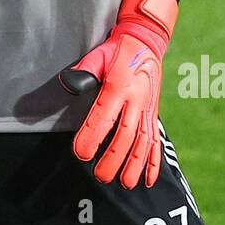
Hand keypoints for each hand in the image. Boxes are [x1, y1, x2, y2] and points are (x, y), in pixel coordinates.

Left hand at [58, 0, 176, 189]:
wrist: (147, 41)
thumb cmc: (117, 50)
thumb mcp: (97, 56)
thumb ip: (83, 72)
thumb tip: (68, 83)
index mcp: (119, 86)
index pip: (104, 116)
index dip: (93, 136)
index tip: (81, 153)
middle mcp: (136, 100)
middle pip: (126, 135)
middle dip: (113, 158)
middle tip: (100, 176)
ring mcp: (148, 108)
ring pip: (143, 142)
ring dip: (135, 165)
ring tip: (125, 184)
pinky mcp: (155, 113)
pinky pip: (156, 139)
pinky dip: (154, 161)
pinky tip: (149, 179)